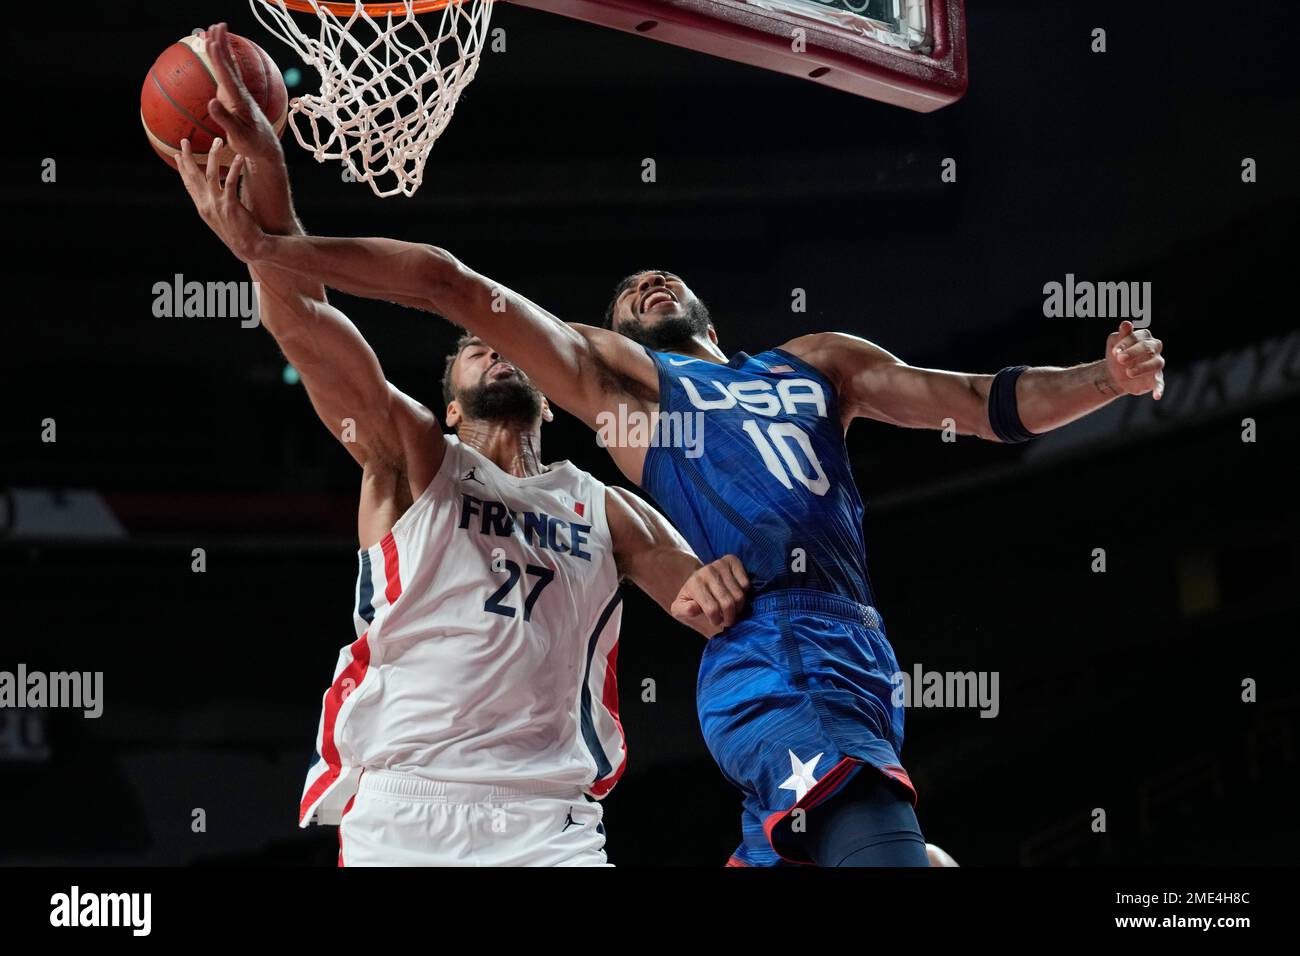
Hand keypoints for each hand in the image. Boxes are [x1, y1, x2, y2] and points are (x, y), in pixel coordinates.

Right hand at [176, 138, 263, 261]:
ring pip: (211, 174)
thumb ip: (213, 205)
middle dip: (188, 157)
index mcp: (202, 208)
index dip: (182, 168)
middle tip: (185, 140)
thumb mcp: (220, 219)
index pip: (188, 184)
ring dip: (213, 155)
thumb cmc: (238, 233)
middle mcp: (206, 205)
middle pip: (193, 176)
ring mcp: (218, 205)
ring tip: (217, 141)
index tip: (177, 154)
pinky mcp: (231, 205)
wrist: (250, 248)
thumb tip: (211, 194)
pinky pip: (230, 181)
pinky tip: (238, 157)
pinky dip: (234, 167)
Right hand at [202, 22, 282, 163]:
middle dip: (222, 45)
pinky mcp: (235, 97)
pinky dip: (222, 61)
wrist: (265, 148)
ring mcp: (237, 94)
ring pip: (228, 67)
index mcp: (239, 101)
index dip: (219, 59)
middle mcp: (239, 93)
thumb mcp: (238, 136)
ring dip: (222, 48)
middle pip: (228, 65)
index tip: (212, 42)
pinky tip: (219, 54)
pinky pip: (227, 74)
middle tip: (217, 24)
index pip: (226, 76)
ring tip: (215, 31)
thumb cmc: (252, 144)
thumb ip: (225, 119)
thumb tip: (212, 101)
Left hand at [671, 554, 749, 637]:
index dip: (716, 620)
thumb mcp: (680, 609)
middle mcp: (708, 571)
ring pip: (739, 595)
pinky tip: (734, 595)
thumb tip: (694, 607)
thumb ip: (684, 611)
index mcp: (694, 584)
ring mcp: (720, 564)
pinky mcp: (732, 561)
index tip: (715, 621)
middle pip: (728, 603)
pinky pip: (746, 584)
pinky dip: (744, 593)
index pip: (712, 609)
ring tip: (731, 610)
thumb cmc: (690, 599)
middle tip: (727, 620)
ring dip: (738, 608)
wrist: (696, 580)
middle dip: (729, 618)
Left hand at [1105, 320, 1164, 399]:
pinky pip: (1160, 383)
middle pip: (1148, 348)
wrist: (1114, 374)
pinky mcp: (1155, 378)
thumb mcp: (1115, 344)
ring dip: (1142, 368)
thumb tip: (1126, 323)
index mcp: (1144, 337)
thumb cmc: (1117, 355)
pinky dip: (1159, 389)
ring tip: (1128, 373)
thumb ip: (1121, 335)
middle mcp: (1154, 349)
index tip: (1114, 352)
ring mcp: (1156, 363)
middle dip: (1133, 353)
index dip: (1126, 343)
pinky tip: (1156, 396)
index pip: (1138, 337)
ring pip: (1156, 363)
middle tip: (1120, 359)